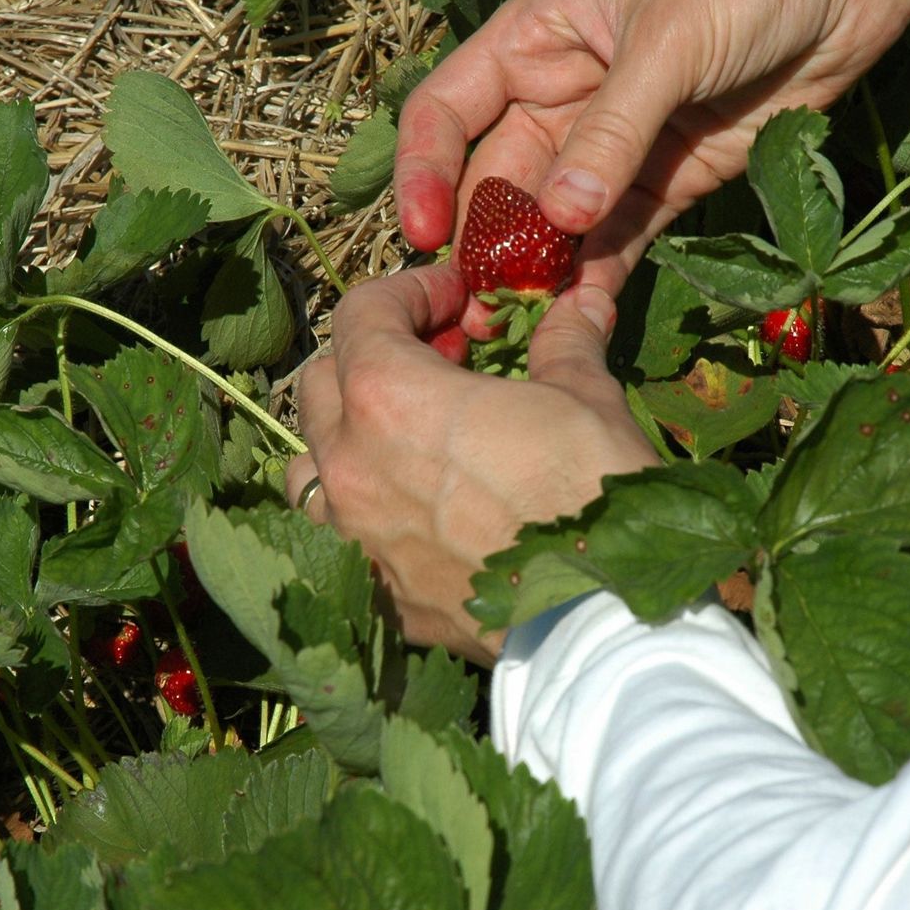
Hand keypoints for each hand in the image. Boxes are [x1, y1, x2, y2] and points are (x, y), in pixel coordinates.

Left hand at [283, 266, 660, 663]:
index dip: (408, 292)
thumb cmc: (589, 494)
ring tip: (406, 440)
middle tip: (440, 363)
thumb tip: (581, 303)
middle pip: (323, 382)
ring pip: (312, 465)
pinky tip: (419, 512)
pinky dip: (366, 511)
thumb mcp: (585, 398)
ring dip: (348, 437)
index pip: (361, 314)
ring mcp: (354, 535)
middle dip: (373, 358)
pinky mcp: (375, 592)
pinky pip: (343, 536)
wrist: (597, 617)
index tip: (453, 299)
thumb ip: (565, 343)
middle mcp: (350, 464)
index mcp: (388, 398)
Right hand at [395, 0, 909, 332]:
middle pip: (497, 181)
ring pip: (552, 221)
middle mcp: (560, 97)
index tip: (423, 234)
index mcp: (535, 40)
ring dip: (533, 274)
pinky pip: (616, 240)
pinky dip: (597, 278)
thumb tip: (558, 219)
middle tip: (475, 310)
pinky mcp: (664, 184)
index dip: (426, 172)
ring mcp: (611, 147)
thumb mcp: (670, 42)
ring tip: (516, 329)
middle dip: (483, 245)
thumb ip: (613, 130)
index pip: (450, 111)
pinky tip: (580, 320)